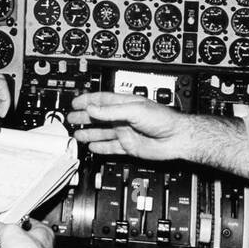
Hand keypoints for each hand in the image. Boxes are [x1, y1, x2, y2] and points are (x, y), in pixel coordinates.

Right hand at [68, 92, 192, 160]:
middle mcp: (124, 117)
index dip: (88, 100)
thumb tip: (92, 108)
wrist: (176, 138)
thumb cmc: (162, 119)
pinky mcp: (129, 146)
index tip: (76, 102)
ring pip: (103, 132)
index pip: (102, 100)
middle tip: (72, 118)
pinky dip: (101, 147)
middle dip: (85, 117)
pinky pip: (111, 147)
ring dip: (90, 133)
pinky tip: (92, 147)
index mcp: (125, 104)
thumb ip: (111, 111)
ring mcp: (126, 132)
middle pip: (99, 116)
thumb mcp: (133, 110)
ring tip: (77, 135)